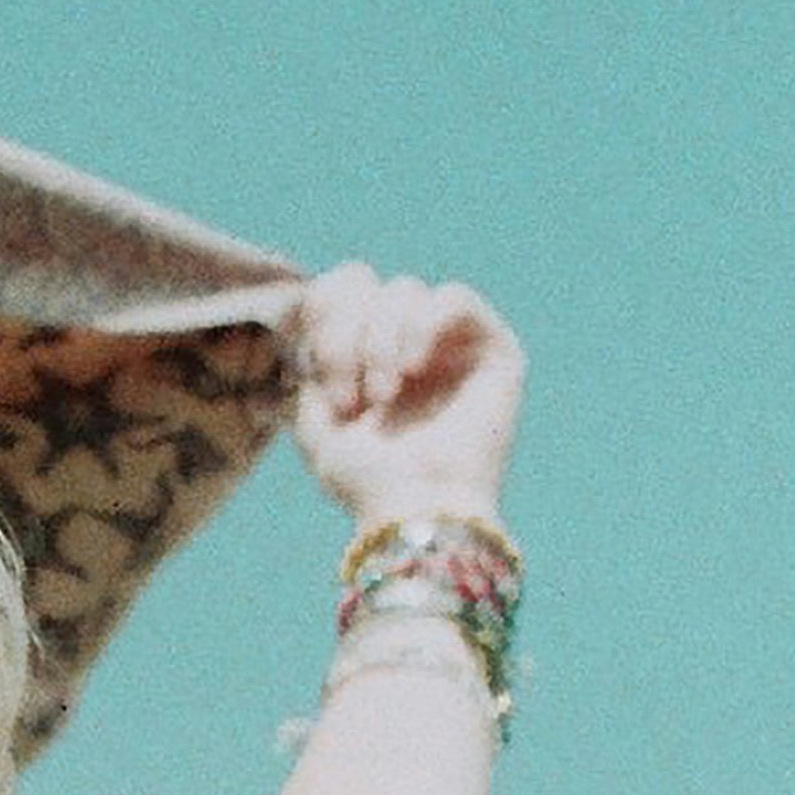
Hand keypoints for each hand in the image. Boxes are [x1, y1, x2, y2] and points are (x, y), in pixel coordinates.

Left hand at [285, 261, 521, 527]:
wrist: (416, 511)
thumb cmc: (366, 479)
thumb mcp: (314, 419)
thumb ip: (311, 360)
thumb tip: (301, 309)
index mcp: (367, 350)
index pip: (340, 287)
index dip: (322, 314)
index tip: (315, 370)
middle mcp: (408, 339)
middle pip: (364, 282)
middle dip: (344, 336)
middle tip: (349, 398)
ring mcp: (451, 341)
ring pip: (403, 289)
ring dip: (379, 342)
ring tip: (381, 398)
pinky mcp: (493, 347)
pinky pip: (454, 297)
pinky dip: (421, 326)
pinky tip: (410, 370)